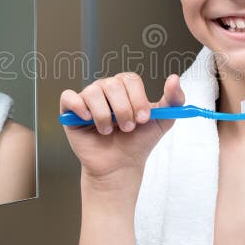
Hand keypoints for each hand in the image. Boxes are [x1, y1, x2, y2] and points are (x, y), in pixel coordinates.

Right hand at [60, 73, 183, 189]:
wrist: (120, 165)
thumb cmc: (138, 141)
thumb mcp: (162, 121)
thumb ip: (174, 100)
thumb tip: (175, 78)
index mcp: (124, 87)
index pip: (130, 79)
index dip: (137, 99)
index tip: (143, 119)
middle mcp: (105, 89)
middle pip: (112, 84)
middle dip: (123, 110)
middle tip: (128, 128)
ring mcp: (86, 99)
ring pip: (93, 92)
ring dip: (104, 115)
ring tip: (108, 131)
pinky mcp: (70, 111)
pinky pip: (69, 97)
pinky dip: (79, 107)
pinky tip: (88, 120)